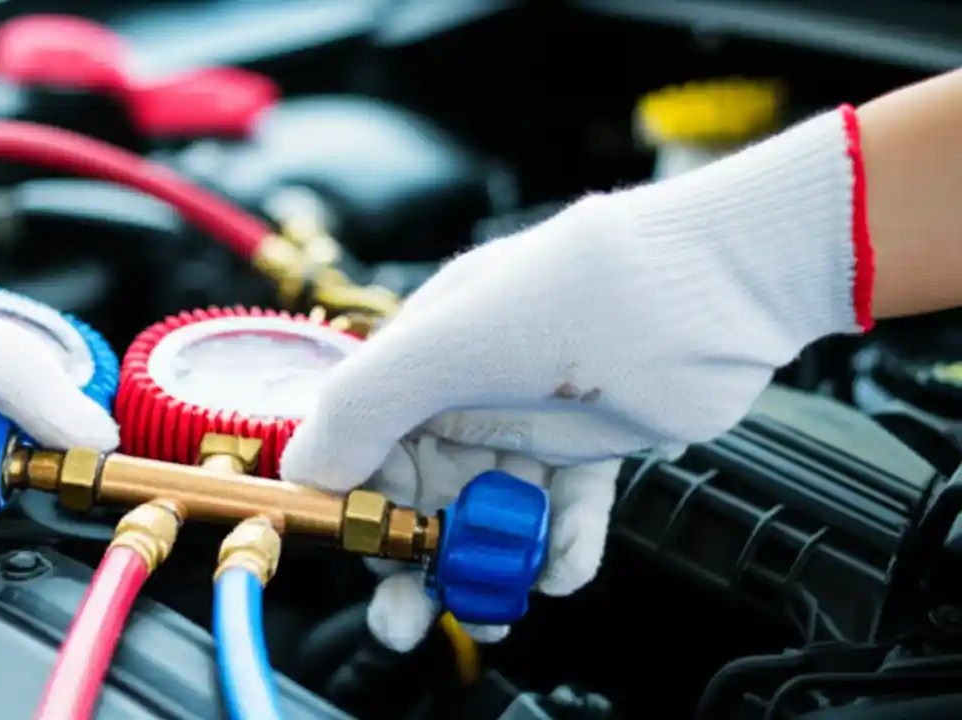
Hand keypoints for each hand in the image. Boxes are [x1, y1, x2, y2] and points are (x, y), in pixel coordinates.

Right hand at [281, 108, 866, 647]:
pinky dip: (560, 549)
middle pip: (422, 495)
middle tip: (408, 619)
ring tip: (496, 610)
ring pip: (490, 516)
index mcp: (419, 361)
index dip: (361, 509)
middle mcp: (467, 394)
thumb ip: (363, 405)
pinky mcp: (591, 448)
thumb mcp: (446, 344)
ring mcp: (530, 423)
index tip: (371, 558)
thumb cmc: (575, 296)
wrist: (711, 287)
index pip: (365, 448)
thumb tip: (302, 470)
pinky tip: (563, 566)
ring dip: (487, 569)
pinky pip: (562, 515)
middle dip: (413, 562)